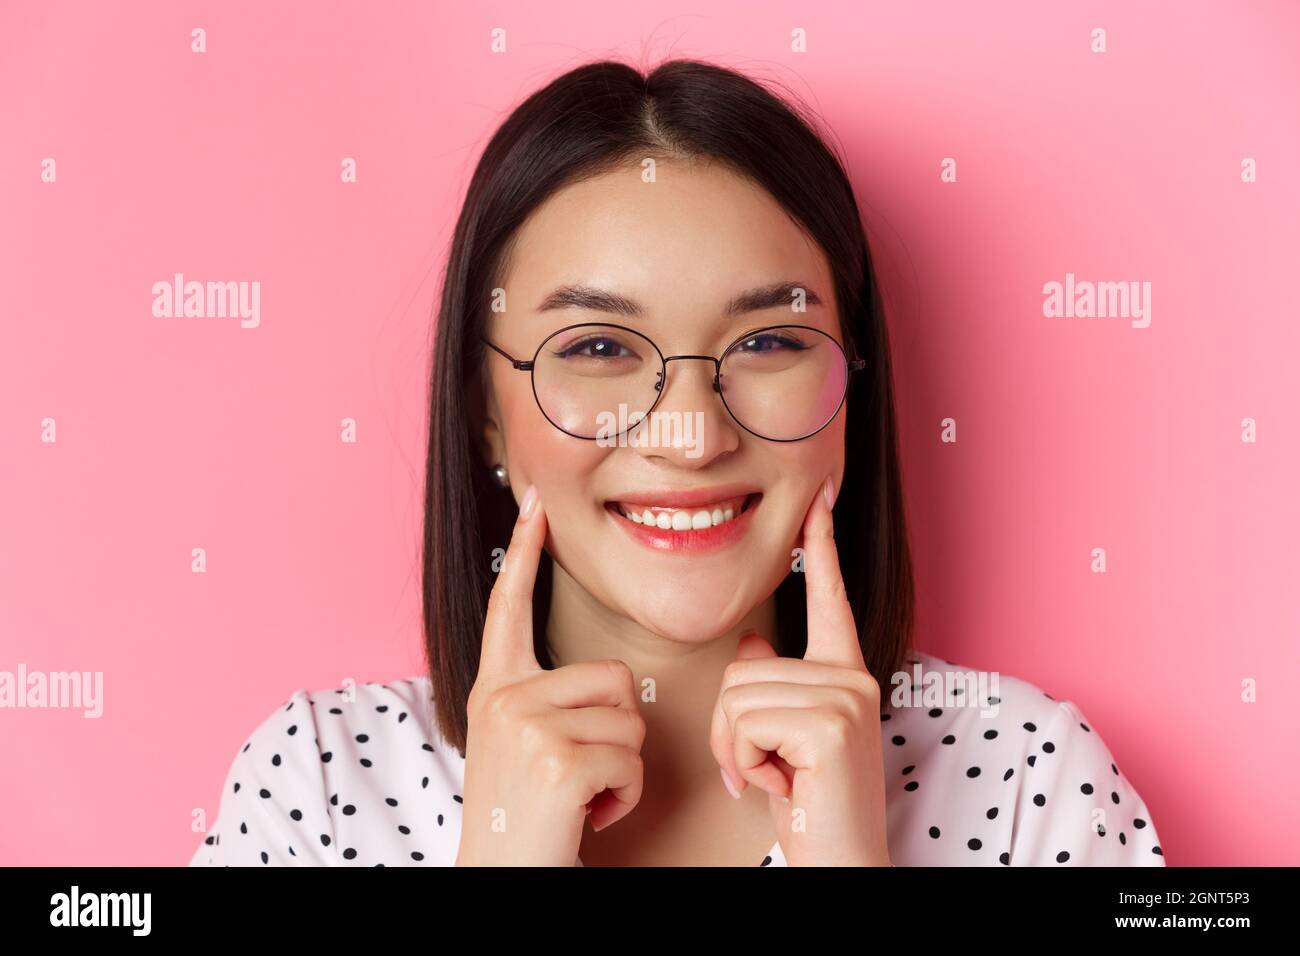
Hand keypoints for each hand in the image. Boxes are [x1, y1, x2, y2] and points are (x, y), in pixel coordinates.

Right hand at [456, 485, 646, 865]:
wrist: (500, 880)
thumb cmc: (524, 818)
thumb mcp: (521, 747)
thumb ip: (547, 702)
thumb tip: (604, 680)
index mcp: (495, 689)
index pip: (510, 607)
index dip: (525, 552)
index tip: (537, 503)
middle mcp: (504, 697)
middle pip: (613, 678)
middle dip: (617, 736)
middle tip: (578, 778)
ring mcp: (527, 725)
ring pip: (630, 722)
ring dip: (622, 772)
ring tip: (579, 798)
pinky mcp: (556, 759)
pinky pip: (630, 761)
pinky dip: (623, 799)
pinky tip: (585, 817)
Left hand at [708, 476, 891, 865]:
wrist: (839, 861)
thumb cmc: (810, 803)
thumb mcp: (784, 738)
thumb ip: (774, 684)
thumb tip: (755, 641)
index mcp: (844, 674)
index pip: (828, 598)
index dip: (822, 546)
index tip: (820, 496)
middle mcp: (852, 676)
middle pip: (742, 667)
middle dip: (728, 729)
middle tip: (762, 768)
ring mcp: (846, 696)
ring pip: (736, 695)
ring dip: (735, 750)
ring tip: (774, 776)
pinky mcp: (831, 723)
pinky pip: (742, 723)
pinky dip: (744, 765)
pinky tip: (779, 785)